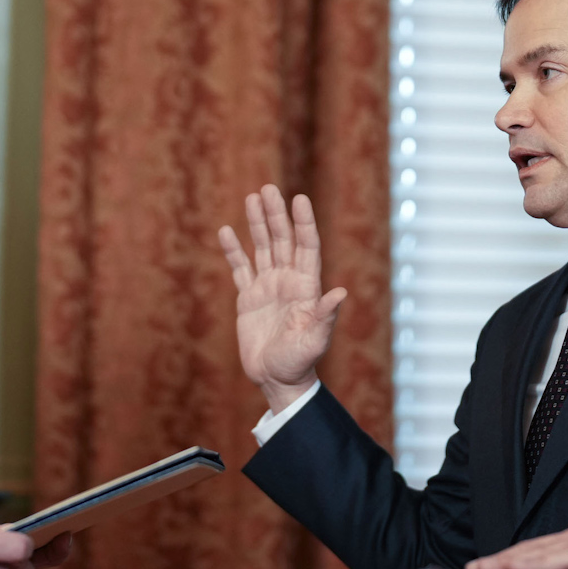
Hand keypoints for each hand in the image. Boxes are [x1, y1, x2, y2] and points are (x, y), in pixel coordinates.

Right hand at [217, 185, 346, 412]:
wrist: (278, 380)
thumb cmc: (300, 363)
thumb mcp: (314, 341)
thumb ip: (325, 317)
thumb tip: (341, 293)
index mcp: (306, 287)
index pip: (306, 247)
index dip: (303, 223)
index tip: (299, 199)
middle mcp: (288, 281)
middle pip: (282, 240)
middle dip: (276, 214)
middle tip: (269, 188)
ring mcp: (268, 287)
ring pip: (262, 248)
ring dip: (257, 223)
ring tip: (252, 198)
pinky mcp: (249, 298)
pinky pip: (240, 268)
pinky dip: (233, 251)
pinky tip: (226, 231)